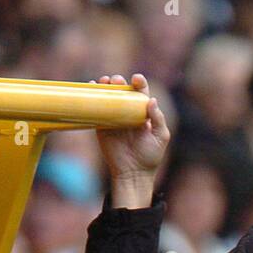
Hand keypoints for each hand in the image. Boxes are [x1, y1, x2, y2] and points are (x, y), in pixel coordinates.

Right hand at [92, 73, 169, 187]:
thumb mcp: (160, 137)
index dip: (139, 82)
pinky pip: (96, 109)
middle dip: (119, 81)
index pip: (141, 92)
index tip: (137, 79)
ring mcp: (114, 117)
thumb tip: (152, 100)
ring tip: (105, 82)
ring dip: (106, 86)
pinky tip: (92, 88)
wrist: (133, 173)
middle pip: (122, 90)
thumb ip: (158, 119)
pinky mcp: (101, 126)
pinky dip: (93, 97)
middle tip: (116, 80)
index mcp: (143, 112)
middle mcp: (128, 112)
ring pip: (109, 96)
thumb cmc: (150, 156)